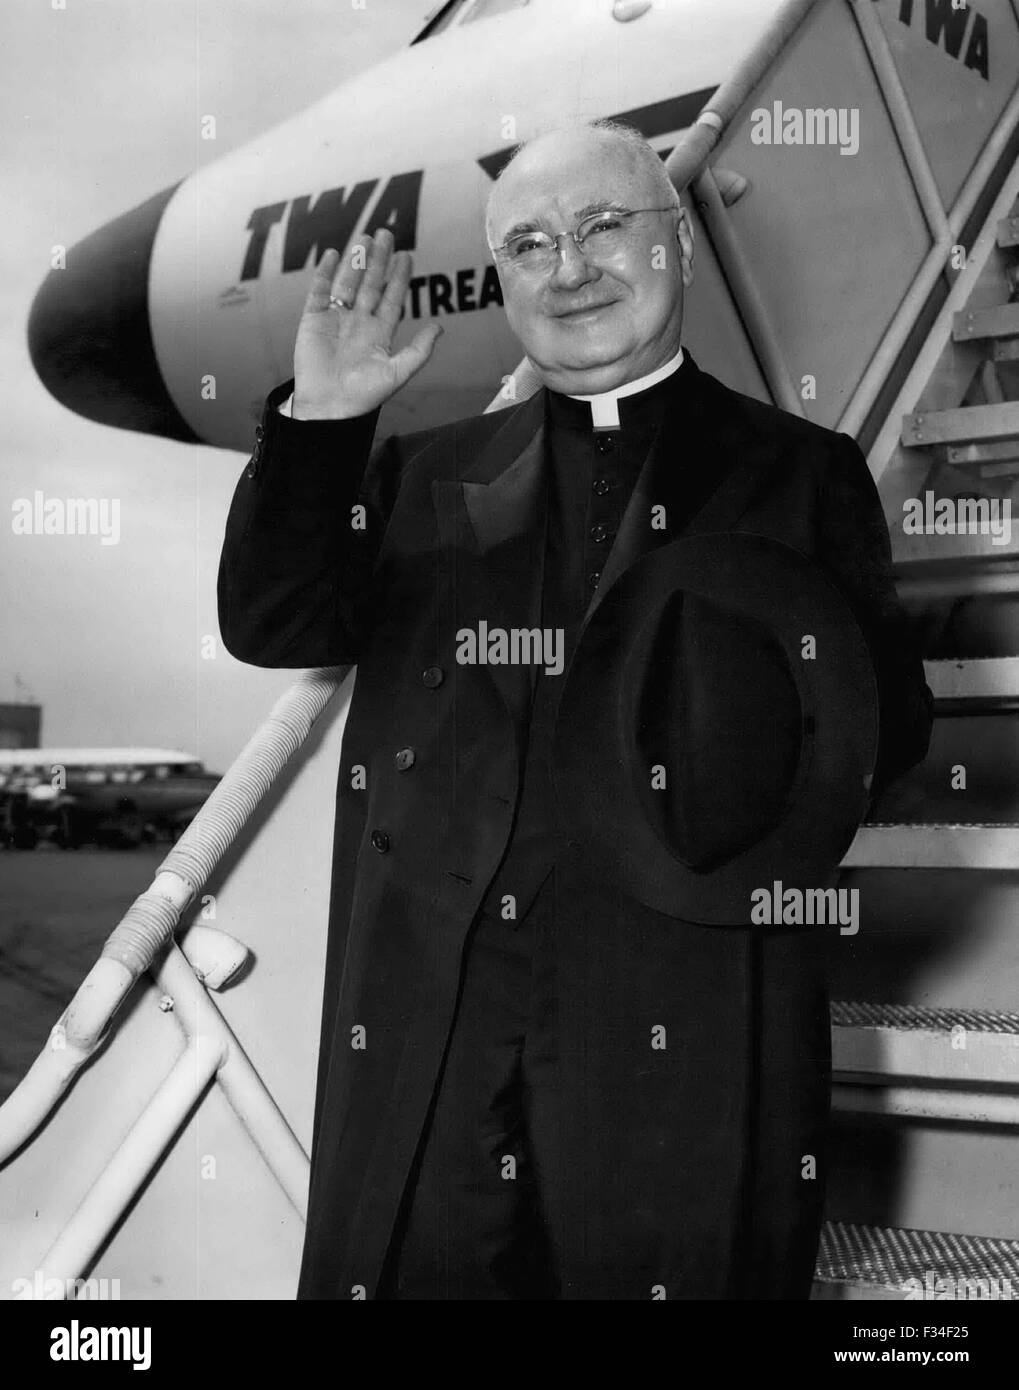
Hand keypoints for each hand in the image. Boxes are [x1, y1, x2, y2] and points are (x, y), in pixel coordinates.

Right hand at [292, 229, 442, 419]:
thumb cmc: (364, 396)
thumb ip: (419, 350)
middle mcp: (358, 323)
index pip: (391, 298)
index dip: (399, 278)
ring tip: (365, 238)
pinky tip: (335, 254)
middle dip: (379, 260)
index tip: (407, 256)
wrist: (329, 407)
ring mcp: (336, 319)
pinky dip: (326, 273)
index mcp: (378, 334)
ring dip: (356, 261)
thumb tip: (440, 327)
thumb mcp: (398, 373)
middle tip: (386, 235)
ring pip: (348, 282)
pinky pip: (319, 291)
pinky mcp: (313, 320)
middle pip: (370, 284)